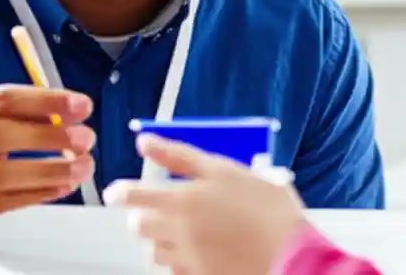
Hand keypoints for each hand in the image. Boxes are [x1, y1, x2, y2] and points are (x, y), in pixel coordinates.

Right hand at [0, 84, 95, 230]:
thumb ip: (11, 114)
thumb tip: (67, 116)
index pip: (0, 99)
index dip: (44, 101)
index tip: (82, 105)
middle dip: (47, 137)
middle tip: (86, 138)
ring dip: (46, 171)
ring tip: (82, 166)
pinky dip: (32, 196)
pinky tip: (60, 187)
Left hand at [104, 134, 306, 274]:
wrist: (292, 256)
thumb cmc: (264, 208)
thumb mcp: (223, 170)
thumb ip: (179, 156)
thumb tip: (145, 143)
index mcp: (181, 202)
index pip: (133, 197)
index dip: (119, 193)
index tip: (113, 192)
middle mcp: (178, 234)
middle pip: (140, 227)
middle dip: (141, 216)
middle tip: (152, 208)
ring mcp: (189, 260)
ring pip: (155, 252)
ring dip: (158, 240)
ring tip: (178, 229)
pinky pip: (176, 271)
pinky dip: (178, 261)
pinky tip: (196, 251)